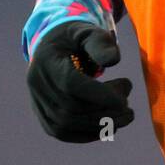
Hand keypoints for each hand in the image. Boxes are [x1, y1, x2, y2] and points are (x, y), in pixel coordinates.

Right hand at [26, 22, 133, 142]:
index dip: (99, 95)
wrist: (55, 46)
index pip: (71, 83)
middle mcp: (37, 82)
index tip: (124, 99)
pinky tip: (110, 125)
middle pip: (70, 108)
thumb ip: (101, 43)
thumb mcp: (89, 31)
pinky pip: (63, 132)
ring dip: (99, 125)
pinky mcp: (43, 115)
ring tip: (124, 114)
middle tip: (128, 105)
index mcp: (47, 59)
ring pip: (66, 124)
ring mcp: (37, 101)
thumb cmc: (77, 37)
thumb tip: (114, 60)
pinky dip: (88, 133)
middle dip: (103, 111)